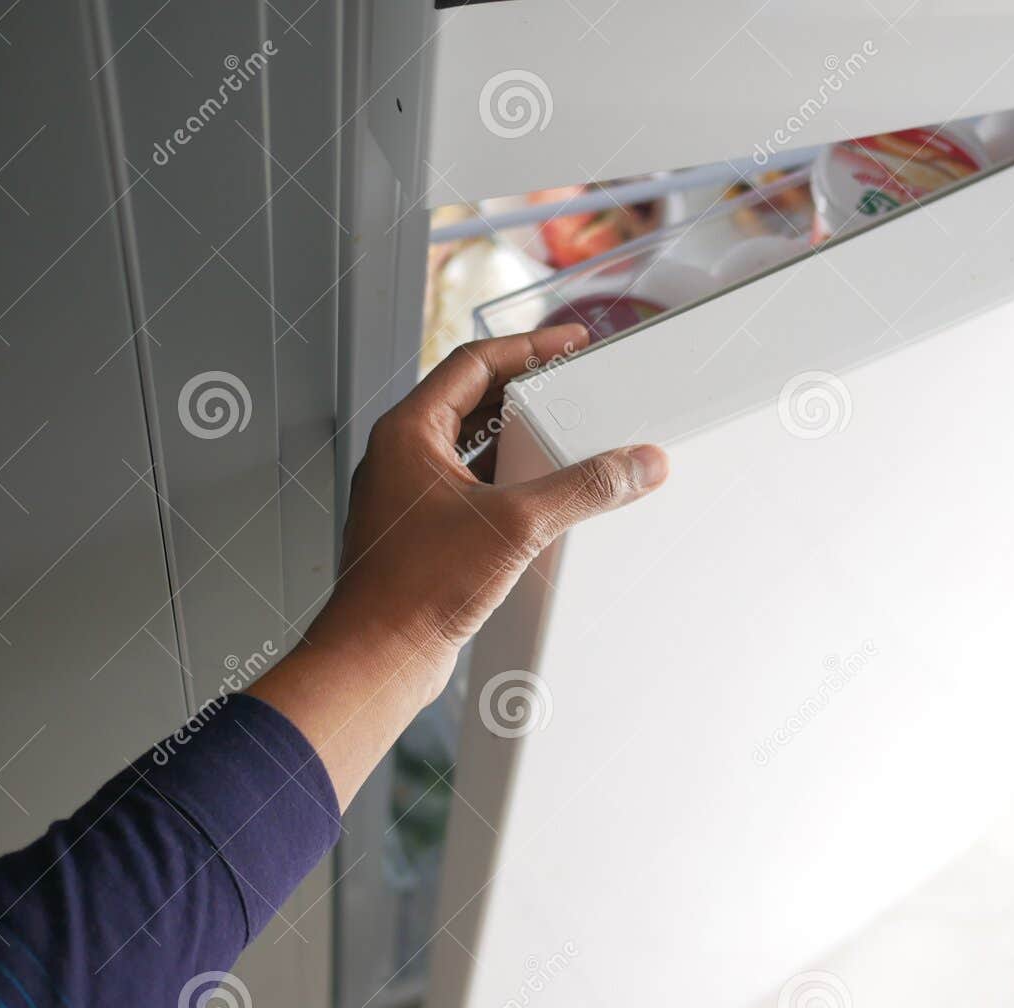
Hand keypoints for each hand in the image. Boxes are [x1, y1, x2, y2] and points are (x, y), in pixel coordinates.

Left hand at [251, 325, 668, 808]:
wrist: (376, 659)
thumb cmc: (412, 591)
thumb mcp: (515, 527)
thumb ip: (582, 490)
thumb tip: (636, 465)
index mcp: (409, 432)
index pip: (474, 362)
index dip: (529, 347)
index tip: (570, 342)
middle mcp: (403, 457)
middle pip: (473, 400)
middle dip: (528, 390)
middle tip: (575, 383)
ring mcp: (410, 496)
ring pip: (473, 447)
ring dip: (519, 438)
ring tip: (567, 434)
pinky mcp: (423, 534)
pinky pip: (473, 489)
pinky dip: (509, 483)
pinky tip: (543, 498)